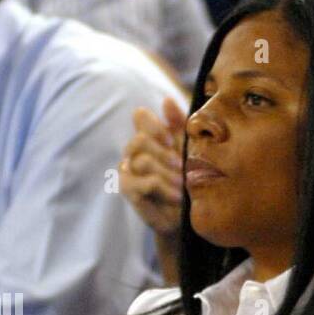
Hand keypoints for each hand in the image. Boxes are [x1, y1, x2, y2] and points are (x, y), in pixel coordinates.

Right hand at [118, 99, 186, 236]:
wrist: (184, 213)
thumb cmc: (185, 178)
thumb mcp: (186, 148)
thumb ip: (178, 124)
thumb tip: (167, 100)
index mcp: (147, 136)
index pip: (140, 117)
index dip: (154, 125)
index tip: (170, 139)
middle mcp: (132, 150)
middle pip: (140, 139)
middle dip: (163, 153)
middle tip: (182, 166)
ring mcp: (127, 170)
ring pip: (143, 162)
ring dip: (168, 174)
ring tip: (182, 185)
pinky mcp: (128, 189)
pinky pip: (146, 182)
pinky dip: (165, 188)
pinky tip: (177, 195)